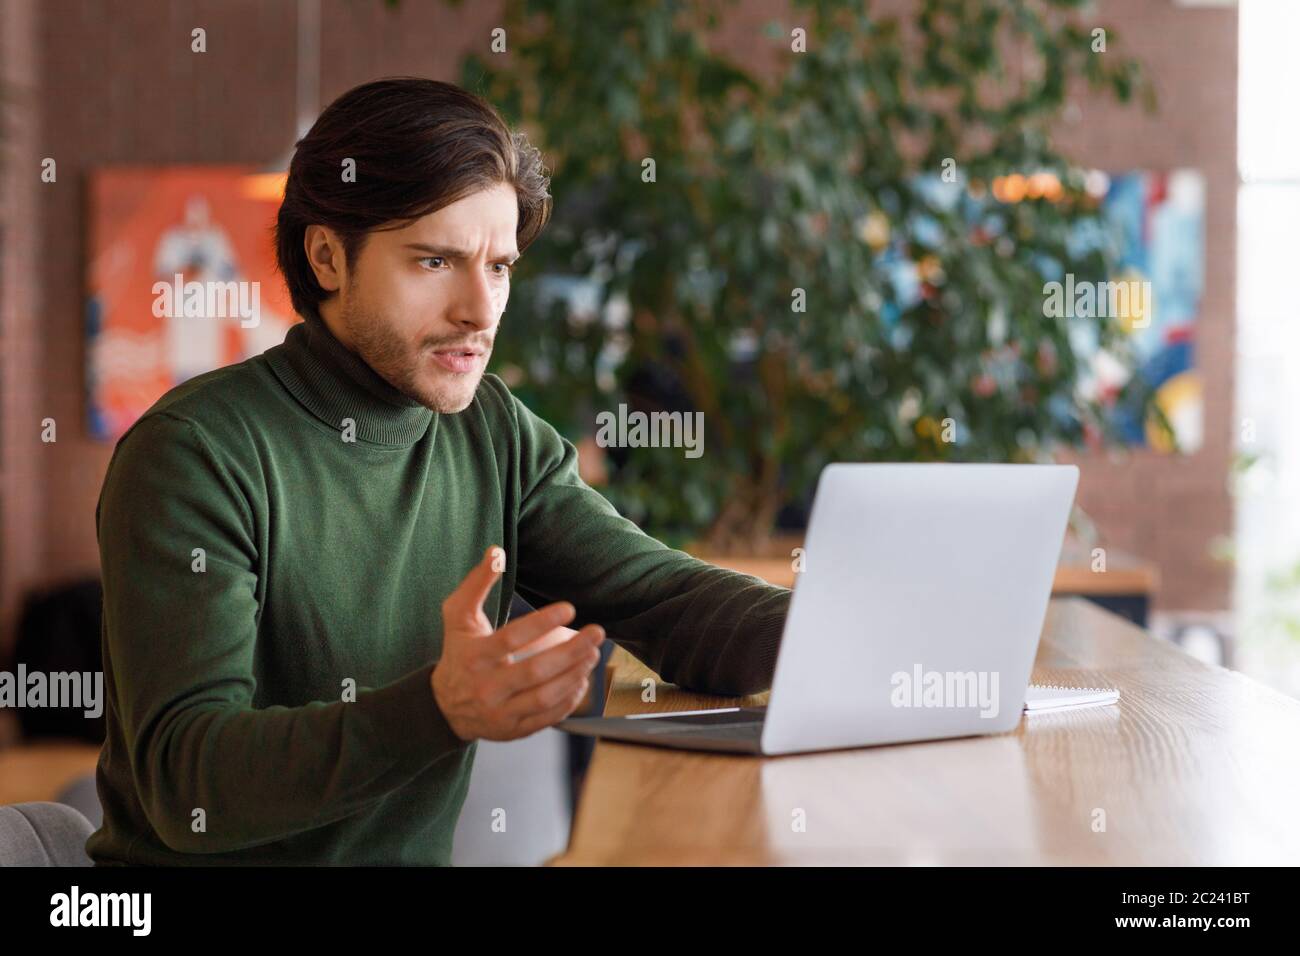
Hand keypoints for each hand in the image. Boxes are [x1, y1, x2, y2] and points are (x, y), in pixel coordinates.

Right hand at [431, 545, 605, 741]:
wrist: (443, 707)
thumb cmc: (458, 652)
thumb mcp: (458, 616)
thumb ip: (476, 583)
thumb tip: (496, 551)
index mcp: (474, 657)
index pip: (512, 639)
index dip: (542, 623)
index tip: (570, 608)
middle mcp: (486, 687)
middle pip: (535, 671)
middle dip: (571, 651)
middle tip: (596, 633)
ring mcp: (500, 712)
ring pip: (545, 696)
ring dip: (575, 675)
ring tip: (593, 654)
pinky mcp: (512, 730)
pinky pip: (547, 716)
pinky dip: (569, 700)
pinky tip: (583, 680)